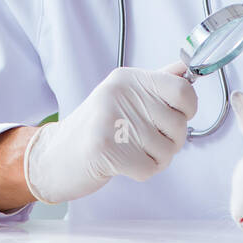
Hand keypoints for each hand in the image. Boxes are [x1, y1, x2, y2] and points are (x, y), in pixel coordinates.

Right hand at [23, 62, 196, 203]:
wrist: (53, 156)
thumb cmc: (95, 128)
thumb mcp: (123, 96)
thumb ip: (156, 84)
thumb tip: (186, 71)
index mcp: (127, 79)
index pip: (182, 89)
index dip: (189, 108)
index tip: (178, 115)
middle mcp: (119, 94)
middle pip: (178, 124)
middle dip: (171, 141)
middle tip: (147, 141)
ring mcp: (110, 120)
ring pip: (167, 150)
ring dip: (156, 159)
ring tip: (132, 151)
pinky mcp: (105, 149)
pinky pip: (149, 168)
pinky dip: (143, 171)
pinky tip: (125, 164)